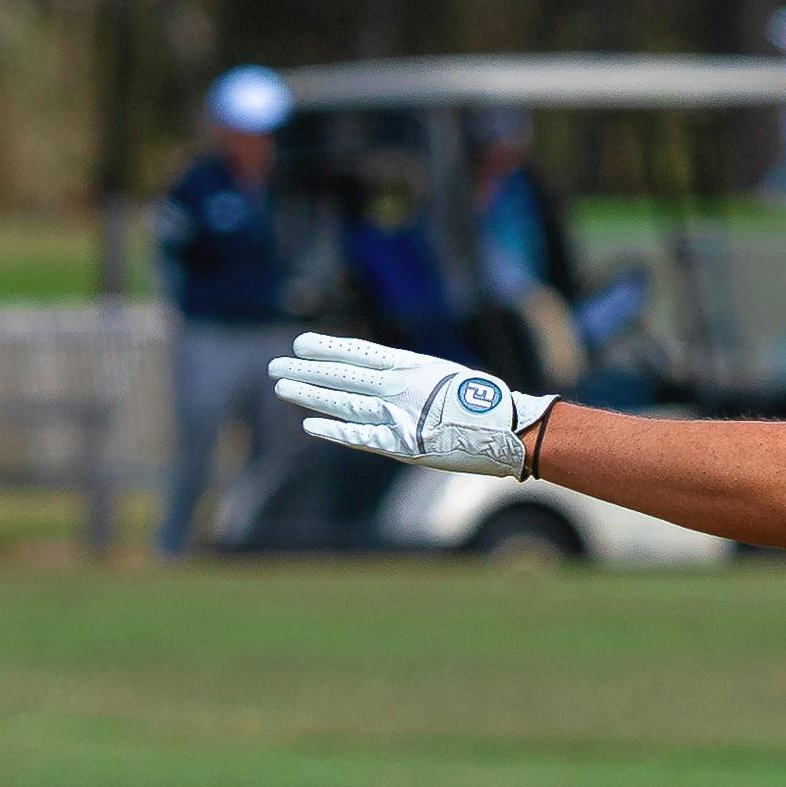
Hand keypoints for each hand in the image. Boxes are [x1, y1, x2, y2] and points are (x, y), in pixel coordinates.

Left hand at [267, 333, 552, 477]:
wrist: (508, 427)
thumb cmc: (487, 404)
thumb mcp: (449, 377)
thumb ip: (418, 379)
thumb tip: (398, 379)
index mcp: (411, 365)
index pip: (359, 352)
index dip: (328, 347)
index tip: (301, 343)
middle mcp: (398, 385)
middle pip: (341, 374)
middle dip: (306, 369)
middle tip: (277, 365)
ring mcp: (397, 413)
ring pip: (342, 401)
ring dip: (309, 393)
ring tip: (282, 387)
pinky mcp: (401, 443)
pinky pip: (359, 436)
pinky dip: (333, 430)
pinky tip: (309, 425)